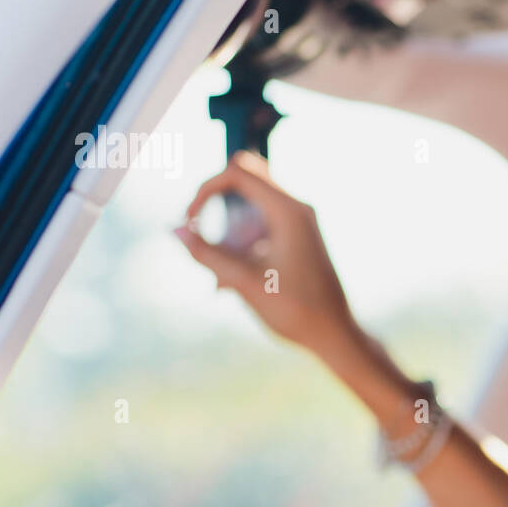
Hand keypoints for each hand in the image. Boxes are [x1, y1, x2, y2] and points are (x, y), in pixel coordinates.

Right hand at [173, 150, 356, 353]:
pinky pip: (261, 229)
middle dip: (216, 202)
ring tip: (221, 283)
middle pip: (245, 179)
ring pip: (250, 209)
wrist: (334, 334)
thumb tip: (173, 230)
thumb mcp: (243, 281)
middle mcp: (297, 209)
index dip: (205, 189)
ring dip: (228, 237)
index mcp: (289, 211)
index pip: (237, 172)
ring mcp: (299, 223)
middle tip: (199, 231)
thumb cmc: (295, 310)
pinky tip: (230, 285)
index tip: (189, 220)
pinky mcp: (297, 239)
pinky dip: (241, 248)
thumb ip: (206, 253)